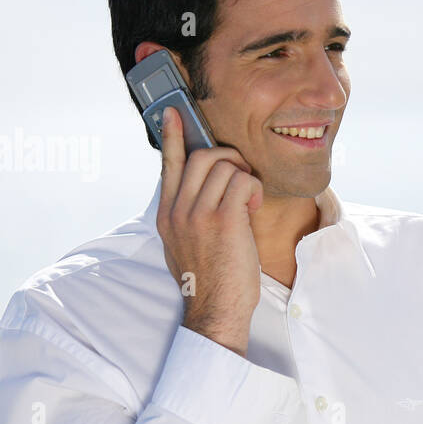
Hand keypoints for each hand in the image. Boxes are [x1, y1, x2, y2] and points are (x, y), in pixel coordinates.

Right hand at [157, 105, 262, 356]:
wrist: (216, 310)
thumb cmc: (209, 280)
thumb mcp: (183, 245)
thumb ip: (186, 216)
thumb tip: (198, 193)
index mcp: (167, 215)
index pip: (169, 165)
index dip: (173, 136)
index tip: (173, 113)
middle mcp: (178, 211)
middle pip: (202, 156)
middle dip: (229, 157)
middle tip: (243, 178)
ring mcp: (198, 214)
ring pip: (225, 166)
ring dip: (246, 177)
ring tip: (250, 203)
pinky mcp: (223, 220)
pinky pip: (243, 181)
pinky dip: (255, 190)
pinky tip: (255, 209)